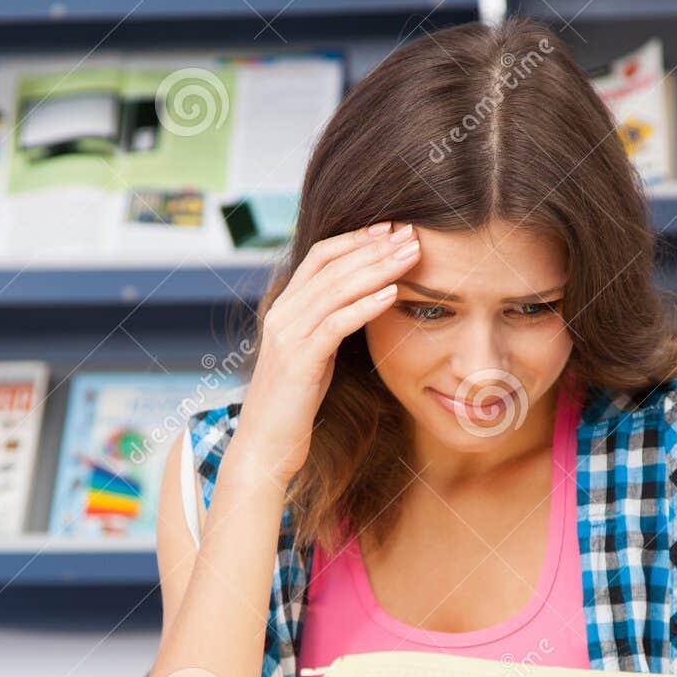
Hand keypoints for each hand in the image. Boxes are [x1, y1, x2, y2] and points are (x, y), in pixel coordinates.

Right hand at [233, 220, 420, 481]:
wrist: (264, 447)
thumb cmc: (293, 406)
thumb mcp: (312, 356)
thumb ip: (328, 326)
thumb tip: (361, 304)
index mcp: (284, 309)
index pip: (320, 256)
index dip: (357, 239)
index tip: (391, 229)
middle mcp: (282, 315)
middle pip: (332, 265)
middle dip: (375, 247)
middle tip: (412, 234)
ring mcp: (287, 336)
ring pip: (336, 289)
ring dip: (378, 269)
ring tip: (411, 256)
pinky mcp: (299, 361)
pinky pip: (336, 324)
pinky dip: (365, 305)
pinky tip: (392, 294)